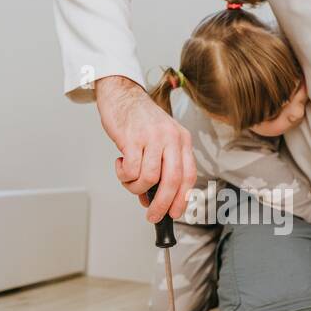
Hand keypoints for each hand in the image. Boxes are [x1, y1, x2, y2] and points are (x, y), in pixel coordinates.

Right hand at [95, 75, 194, 221]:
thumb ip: (160, 168)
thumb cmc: (139, 120)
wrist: (122, 94)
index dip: (182, 199)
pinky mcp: (132, 138)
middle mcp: (171, 138)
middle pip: (173, 181)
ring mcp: (152, 137)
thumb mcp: (159, 140)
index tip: (174, 213)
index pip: (189, 175)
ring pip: (150, 178)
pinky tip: (121, 166)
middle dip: (162, 204)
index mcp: (182, 139)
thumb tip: (152, 199)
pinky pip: (131, 170)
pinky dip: (124, 176)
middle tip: (152, 215)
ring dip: (136, 188)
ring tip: (129, 181)